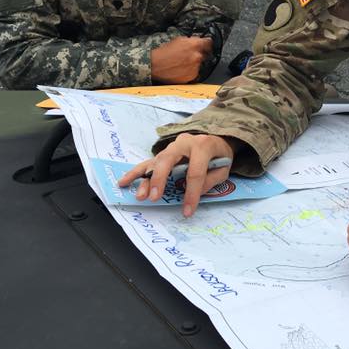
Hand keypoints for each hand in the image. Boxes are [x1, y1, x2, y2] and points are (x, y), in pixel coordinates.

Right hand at [118, 133, 234, 216]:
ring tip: (140, 195)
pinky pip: (148, 162)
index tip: (188, 210)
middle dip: (160, 179)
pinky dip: (135, 172)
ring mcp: (171, 147)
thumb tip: (192, 192)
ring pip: (155, 162)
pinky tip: (124, 182)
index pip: (195, 172)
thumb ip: (211, 180)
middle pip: (168, 160)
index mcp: (203, 145)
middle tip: (154, 197)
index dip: (191, 193)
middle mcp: (184, 143)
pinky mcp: (164, 154)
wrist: (216, 138)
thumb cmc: (219, 155)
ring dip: (146, 180)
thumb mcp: (224, 168)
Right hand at [151, 36, 212, 83]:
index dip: (207, 43)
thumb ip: (191, 41)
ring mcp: (195, 67)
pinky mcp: (192, 76)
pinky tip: (181, 69)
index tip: (206, 45)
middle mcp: (197, 56)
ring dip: (194, 63)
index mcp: (195, 45)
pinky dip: (191, 71)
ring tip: (182, 63)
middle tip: (189, 55)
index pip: (209, 43)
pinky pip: (195, 72)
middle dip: (199, 54)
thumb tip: (198, 41)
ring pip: (200, 64)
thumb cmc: (164, 52)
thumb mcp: (178, 40)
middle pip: (205, 54)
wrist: (155, 65)